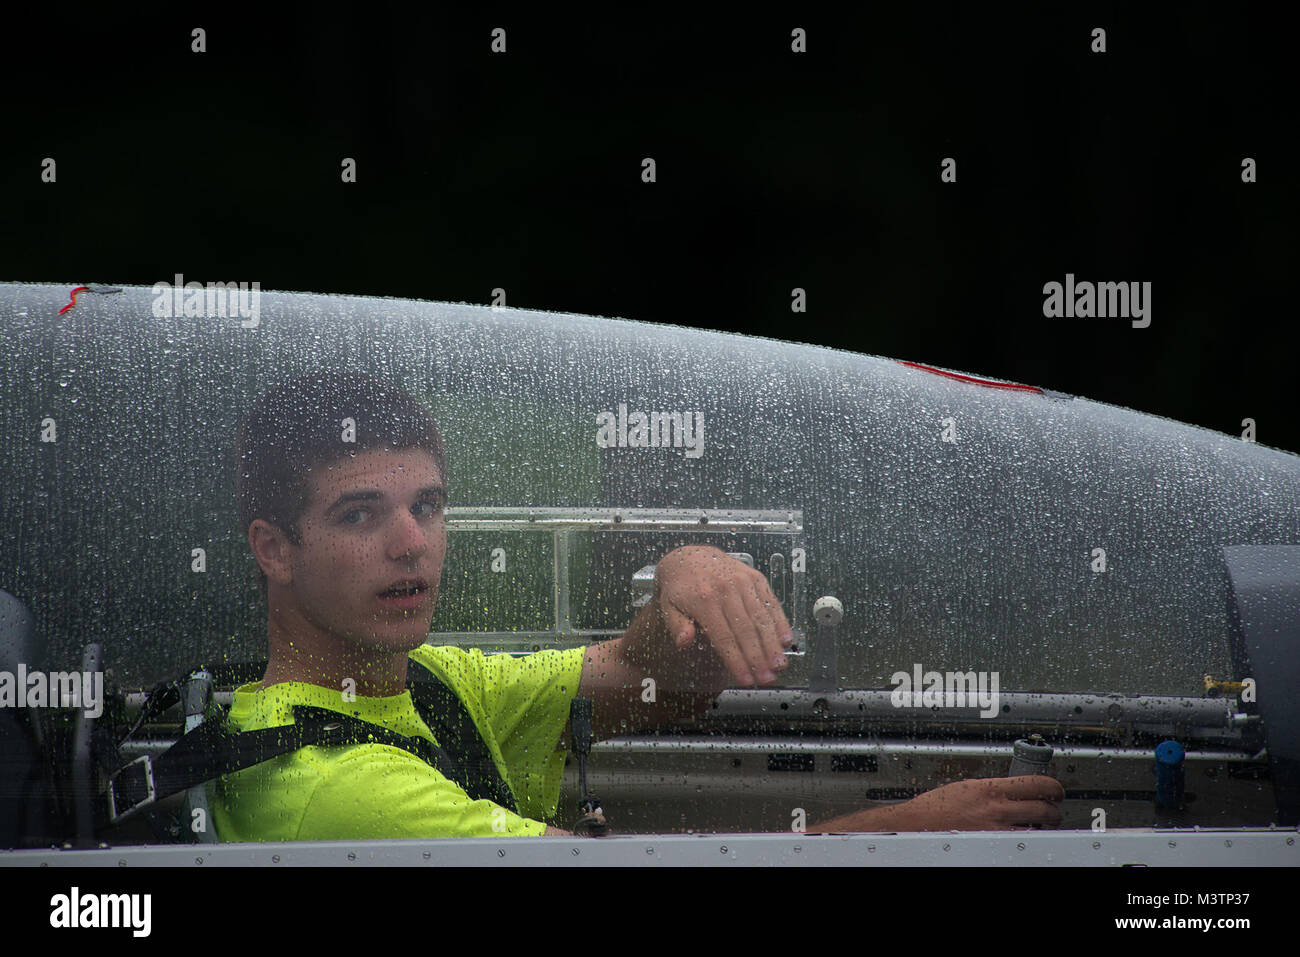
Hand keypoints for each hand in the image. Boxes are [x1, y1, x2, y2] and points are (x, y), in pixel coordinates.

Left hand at [652, 545, 793, 686]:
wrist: (691, 556)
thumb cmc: (681, 587)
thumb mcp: (668, 606)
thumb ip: (677, 626)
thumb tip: (684, 642)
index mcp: (704, 600)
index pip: (723, 637)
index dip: (737, 661)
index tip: (746, 680)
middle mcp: (726, 589)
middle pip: (746, 630)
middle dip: (758, 658)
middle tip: (767, 678)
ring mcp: (743, 582)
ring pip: (761, 618)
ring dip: (772, 644)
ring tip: (780, 665)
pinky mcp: (755, 578)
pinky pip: (771, 602)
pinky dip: (780, 621)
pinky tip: (786, 640)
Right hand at [892, 776, 1064, 830]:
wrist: (918, 826)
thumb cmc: (936, 808)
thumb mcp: (967, 787)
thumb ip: (992, 789)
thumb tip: (1012, 790)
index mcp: (990, 789)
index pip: (1036, 783)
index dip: (1053, 787)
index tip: (1055, 789)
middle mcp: (996, 810)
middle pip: (1045, 809)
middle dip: (1054, 810)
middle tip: (1052, 809)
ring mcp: (996, 832)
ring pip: (1038, 830)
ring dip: (1043, 827)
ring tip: (1040, 825)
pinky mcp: (992, 847)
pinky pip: (1020, 843)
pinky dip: (1024, 840)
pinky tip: (1020, 837)